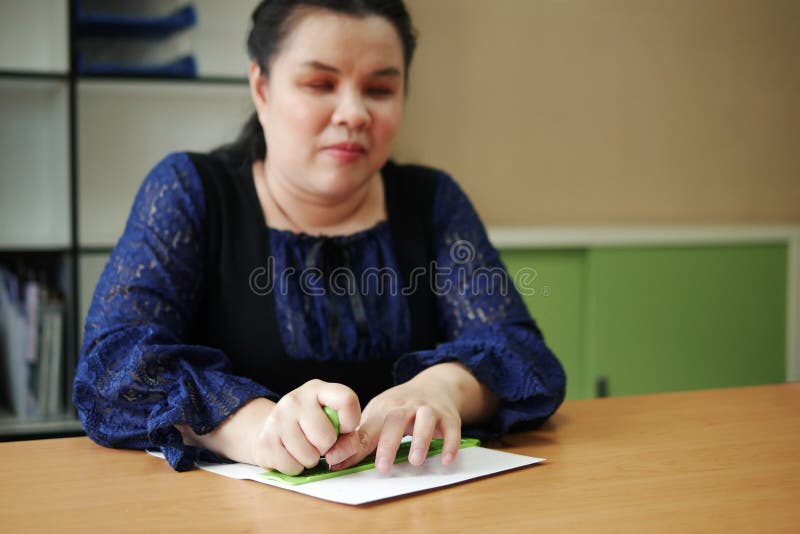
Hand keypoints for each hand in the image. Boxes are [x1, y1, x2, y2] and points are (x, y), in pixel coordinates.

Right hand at [250, 379, 359, 474]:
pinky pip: (292, 466)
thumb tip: (337, 454)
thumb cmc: (311, 425)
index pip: (346, 399)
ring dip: (311, 459)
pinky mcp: (265, 440)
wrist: (271, 428)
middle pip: (327, 436)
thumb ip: (348, 436)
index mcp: (317, 389)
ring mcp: (278, 418)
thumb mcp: (332, 420)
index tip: (345, 429)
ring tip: (305, 448)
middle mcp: (296, 399)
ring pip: (310, 456)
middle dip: (327, 447)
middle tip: (319, 442)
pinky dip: (295, 467)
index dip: (351, 421)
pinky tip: (291, 455)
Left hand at [324, 365, 465, 473]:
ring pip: (426, 418)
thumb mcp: (379, 415)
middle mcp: (406, 406)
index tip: (339, 462)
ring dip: (421, 439)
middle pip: (396, 419)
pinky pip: (452, 428)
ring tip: (415, 461)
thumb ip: (361, 438)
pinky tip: (446, 459)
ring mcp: (429, 409)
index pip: (368, 427)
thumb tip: (336, 460)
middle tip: (383, 468)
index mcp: (384, 407)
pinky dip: (450, 443)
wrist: (435, 386)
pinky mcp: (449, 417)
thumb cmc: (400, 407)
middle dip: (389, 443)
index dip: (353, 446)